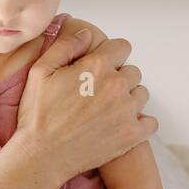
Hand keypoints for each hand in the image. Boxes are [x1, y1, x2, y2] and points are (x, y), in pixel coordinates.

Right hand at [16, 28, 156, 179]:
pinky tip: (120, 125)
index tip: (100, 67)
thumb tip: (86, 33)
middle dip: (118, 78)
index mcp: (96, 67)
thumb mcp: (40, 72)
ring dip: (128, 99)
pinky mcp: (132, 135)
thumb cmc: (38, 114)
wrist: (42, 156)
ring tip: (107, 110)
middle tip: (97, 93)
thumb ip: (66, 46)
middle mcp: (117, 86)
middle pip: (133, 71)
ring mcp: (127, 111)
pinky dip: (139, 122)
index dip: (110, 55)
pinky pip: (150, 121)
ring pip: (141, 94)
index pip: (122, 47)